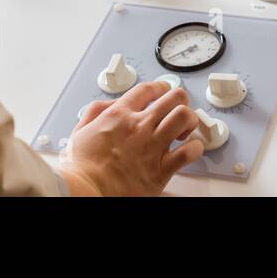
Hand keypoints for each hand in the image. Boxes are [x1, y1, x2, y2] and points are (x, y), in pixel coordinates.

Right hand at [57, 81, 203, 195]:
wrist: (86, 191)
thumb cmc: (82, 167)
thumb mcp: (81, 129)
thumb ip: (96, 111)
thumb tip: (113, 104)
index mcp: (119, 114)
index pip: (148, 89)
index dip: (160, 87)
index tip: (163, 91)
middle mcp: (139, 126)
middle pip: (174, 97)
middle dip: (180, 101)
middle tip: (178, 109)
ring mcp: (152, 146)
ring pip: (185, 117)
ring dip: (190, 121)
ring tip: (185, 130)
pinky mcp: (161, 169)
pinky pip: (189, 152)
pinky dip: (195, 148)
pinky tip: (190, 150)